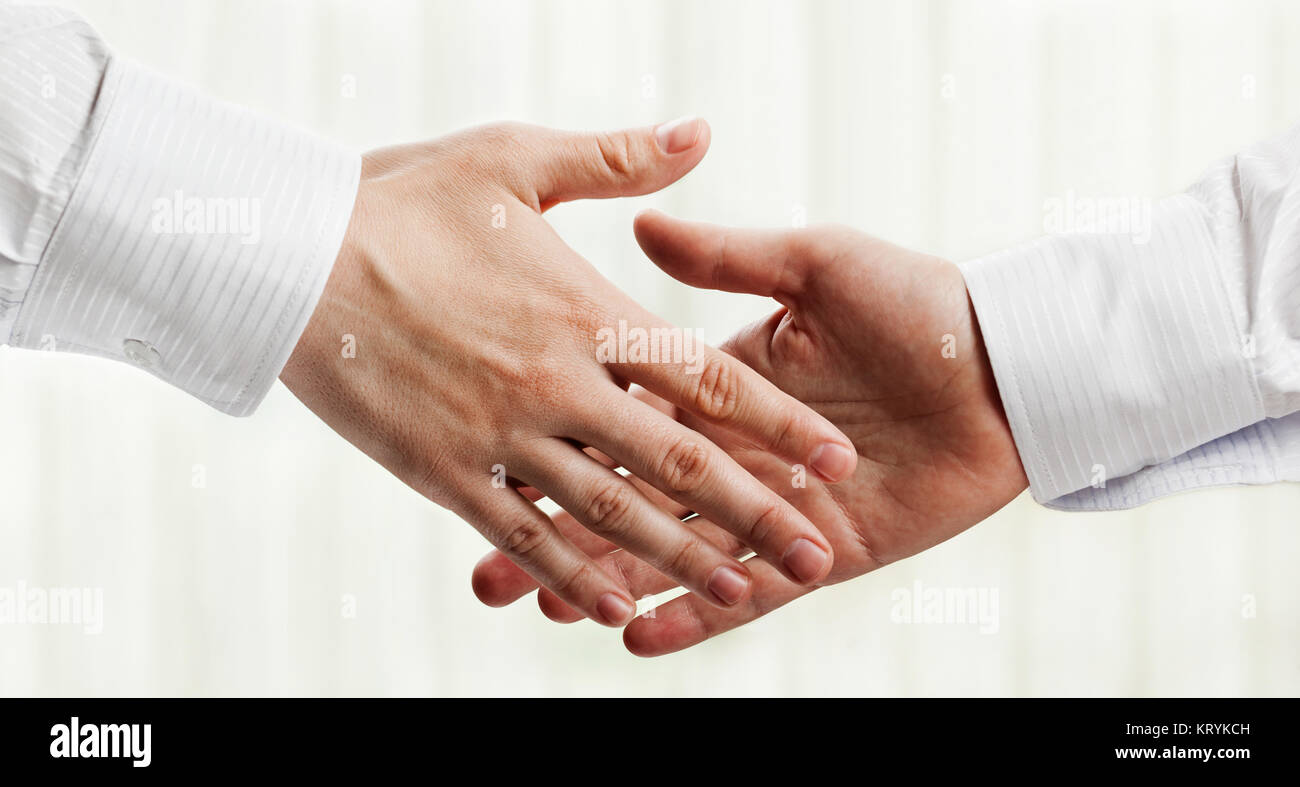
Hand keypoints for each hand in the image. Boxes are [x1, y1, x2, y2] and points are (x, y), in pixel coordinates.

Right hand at [279, 122, 858, 627]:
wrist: (283, 252)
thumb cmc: (400, 199)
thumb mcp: (513, 158)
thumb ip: (616, 158)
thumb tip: (701, 132)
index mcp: (585, 311)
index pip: (706, 378)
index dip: (778, 422)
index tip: (835, 457)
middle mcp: (556, 384)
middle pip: (676, 459)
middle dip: (753, 510)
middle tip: (817, 550)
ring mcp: (499, 435)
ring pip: (608, 510)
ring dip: (678, 553)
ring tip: (740, 587)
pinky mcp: (442, 471)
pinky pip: (518, 533)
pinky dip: (567, 572)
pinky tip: (611, 604)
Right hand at [471, 211, 1028, 652]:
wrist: (1009, 365)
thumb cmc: (917, 303)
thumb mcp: (816, 264)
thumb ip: (730, 257)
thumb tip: (645, 227)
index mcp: (719, 386)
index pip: (619, 423)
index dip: (557, 450)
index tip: (497, 467)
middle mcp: (733, 455)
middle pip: (624, 501)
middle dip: (555, 538)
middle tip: (483, 573)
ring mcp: (772, 509)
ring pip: (671, 557)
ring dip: (604, 583)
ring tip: (538, 607)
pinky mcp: (820, 553)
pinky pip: (748, 598)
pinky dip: (693, 619)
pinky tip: (633, 634)